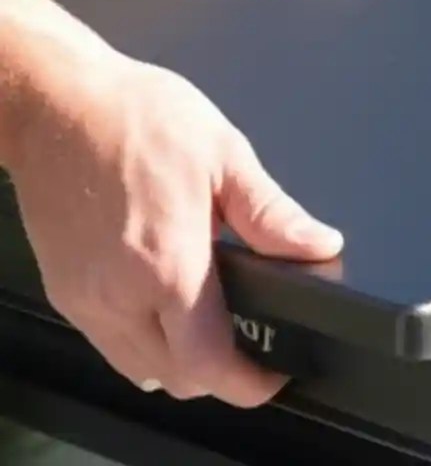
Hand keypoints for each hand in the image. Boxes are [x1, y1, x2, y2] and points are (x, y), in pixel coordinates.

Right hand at [6, 42, 342, 406]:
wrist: (54, 102)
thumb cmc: (135, 118)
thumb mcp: (224, 156)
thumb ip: (273, 215)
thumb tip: (320, 247)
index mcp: (167, 264)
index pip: (208, 362)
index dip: (248, 384)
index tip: (273, 376)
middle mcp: (119, 292)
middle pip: (175, 378)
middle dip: (218, 374)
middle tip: (252, 346)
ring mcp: (84, 297)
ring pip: (138, 368)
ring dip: (179, 362)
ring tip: (212, 324)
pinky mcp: (64, 290)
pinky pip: (108, 344)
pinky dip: (143, 342)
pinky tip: (167, 303)